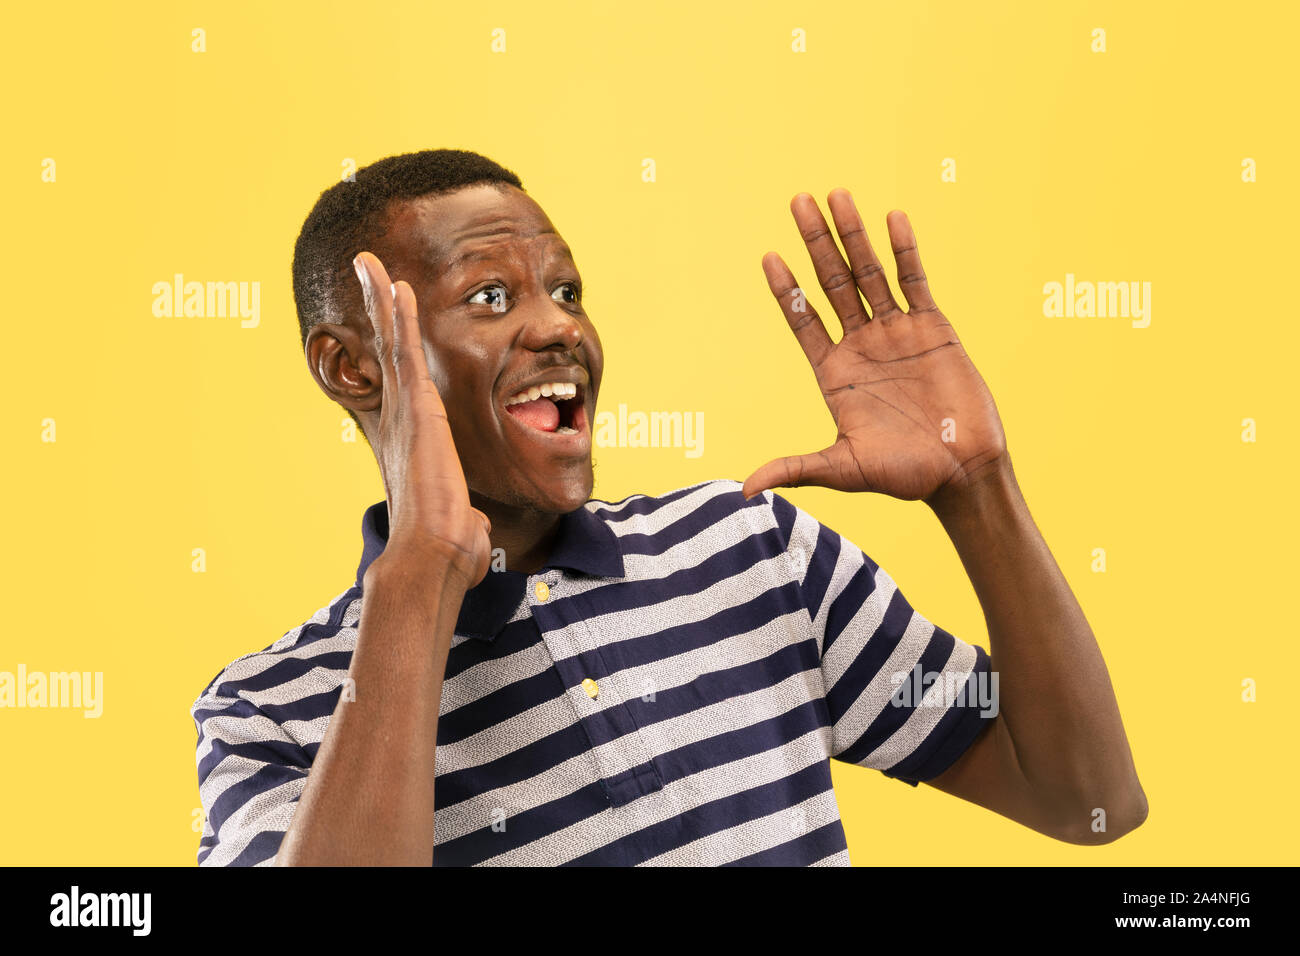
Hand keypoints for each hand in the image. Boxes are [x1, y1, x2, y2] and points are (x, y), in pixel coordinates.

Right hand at [353, 252, 492, 589]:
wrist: (433, 550)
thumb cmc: (447, 545)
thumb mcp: (461, 522)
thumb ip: (466, 518)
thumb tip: (475, 532)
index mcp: (412, 439)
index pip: (404, 383)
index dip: (396, 351)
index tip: (391, 324)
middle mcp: (401, 419)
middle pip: (389, 353)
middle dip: (379, 312)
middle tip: (367, 274)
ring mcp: (406, 410)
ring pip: (392, 343)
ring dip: (382, 301)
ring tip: (370, 264)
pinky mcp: (418, 406)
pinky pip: (407, 351)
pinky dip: (399, 317)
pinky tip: (395, 284)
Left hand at [741, 190, 1007, 504]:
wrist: (963, 471)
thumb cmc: (903, 476)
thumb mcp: (842, 469)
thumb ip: (796, 468)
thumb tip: (744, 490)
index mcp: (835, 373)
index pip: (802, 321)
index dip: (786, 290)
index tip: (768, 256)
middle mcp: (861, 346)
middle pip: (832, 283)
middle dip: (815, 243)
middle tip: (797, 201)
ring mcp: (896, 333)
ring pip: (870, 274)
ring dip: (853, 235)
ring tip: (836, 195)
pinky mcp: (934, 328)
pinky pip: (916, 281)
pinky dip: (905, 251)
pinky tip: (892, 218)